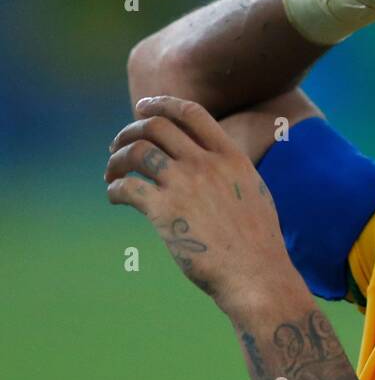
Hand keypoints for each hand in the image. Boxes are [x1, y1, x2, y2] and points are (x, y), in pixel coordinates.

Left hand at [105, 96, 289, 316]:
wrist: (256, 275)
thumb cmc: (257, 243)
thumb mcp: (254, 192)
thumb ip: (231, 171)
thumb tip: (213, 163)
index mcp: (230, 157)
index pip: (191, 112)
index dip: (162, 104)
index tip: (143, 107)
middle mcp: (206, 164)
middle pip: (157, 126)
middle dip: (131, 130)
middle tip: (118, 145)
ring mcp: (185, 185)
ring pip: (138, 151)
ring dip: (117, 158)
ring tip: (111, 172)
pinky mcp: (165, 212)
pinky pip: (128, 186)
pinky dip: (115, 187)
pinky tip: (115, 196)